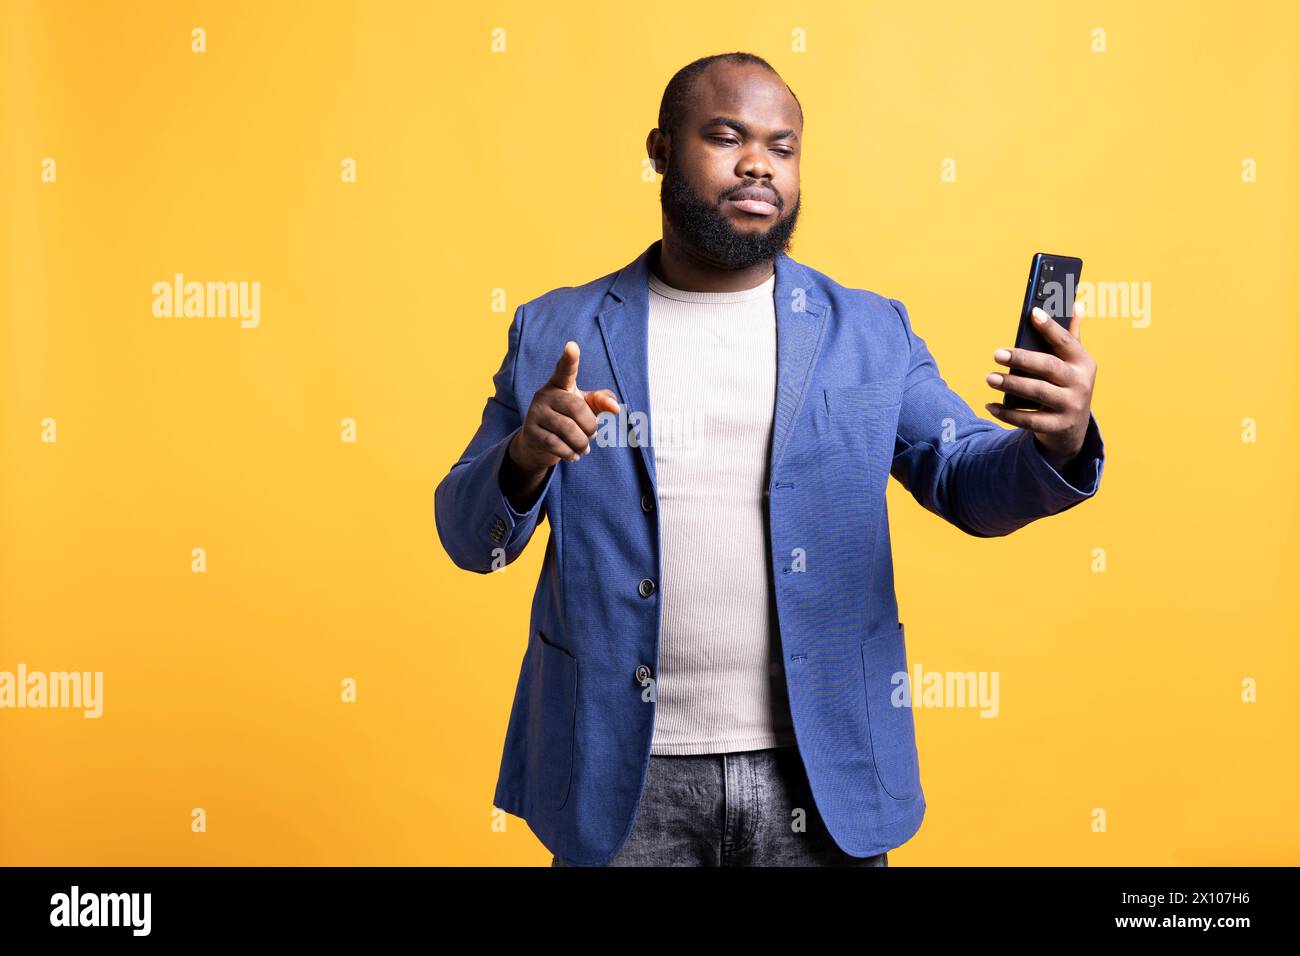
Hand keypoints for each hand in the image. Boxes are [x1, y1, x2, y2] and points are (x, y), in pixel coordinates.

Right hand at [509, 340, 619, 474]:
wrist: (539, 445)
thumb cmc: (567, 420)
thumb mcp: (586, 408)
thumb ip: (601, 402)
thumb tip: (615, 408)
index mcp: (560, 385)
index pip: (565, 370)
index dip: (570, 359)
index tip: (572, 346)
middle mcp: (545, 394)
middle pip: (576, 408)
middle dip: (590, 426)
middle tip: (592, 436)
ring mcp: (535, 413)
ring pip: (567, 429)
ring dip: (581, 443)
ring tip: (584, 448)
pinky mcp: (530, 432)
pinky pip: (555, 444)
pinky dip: (570, 453)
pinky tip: (574, 456)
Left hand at [983, 301, 1096, 472]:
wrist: (1073, 429)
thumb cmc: (1067, 386)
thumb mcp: (1074, 364)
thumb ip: (1071, 336)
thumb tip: (1076, 304)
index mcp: (1083, 363)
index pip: (1066, 342)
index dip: (1050, 327)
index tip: (1033, 313)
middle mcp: (1080, 383)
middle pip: (1049, 367)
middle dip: (1022, 359)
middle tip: (996, 353)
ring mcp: (1070, 406)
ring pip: (1038, 392)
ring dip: (1011, 384)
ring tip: (989, 377)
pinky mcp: (1057, 426)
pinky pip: (1028, 419)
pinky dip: (1007, 413)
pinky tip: (990, 405)